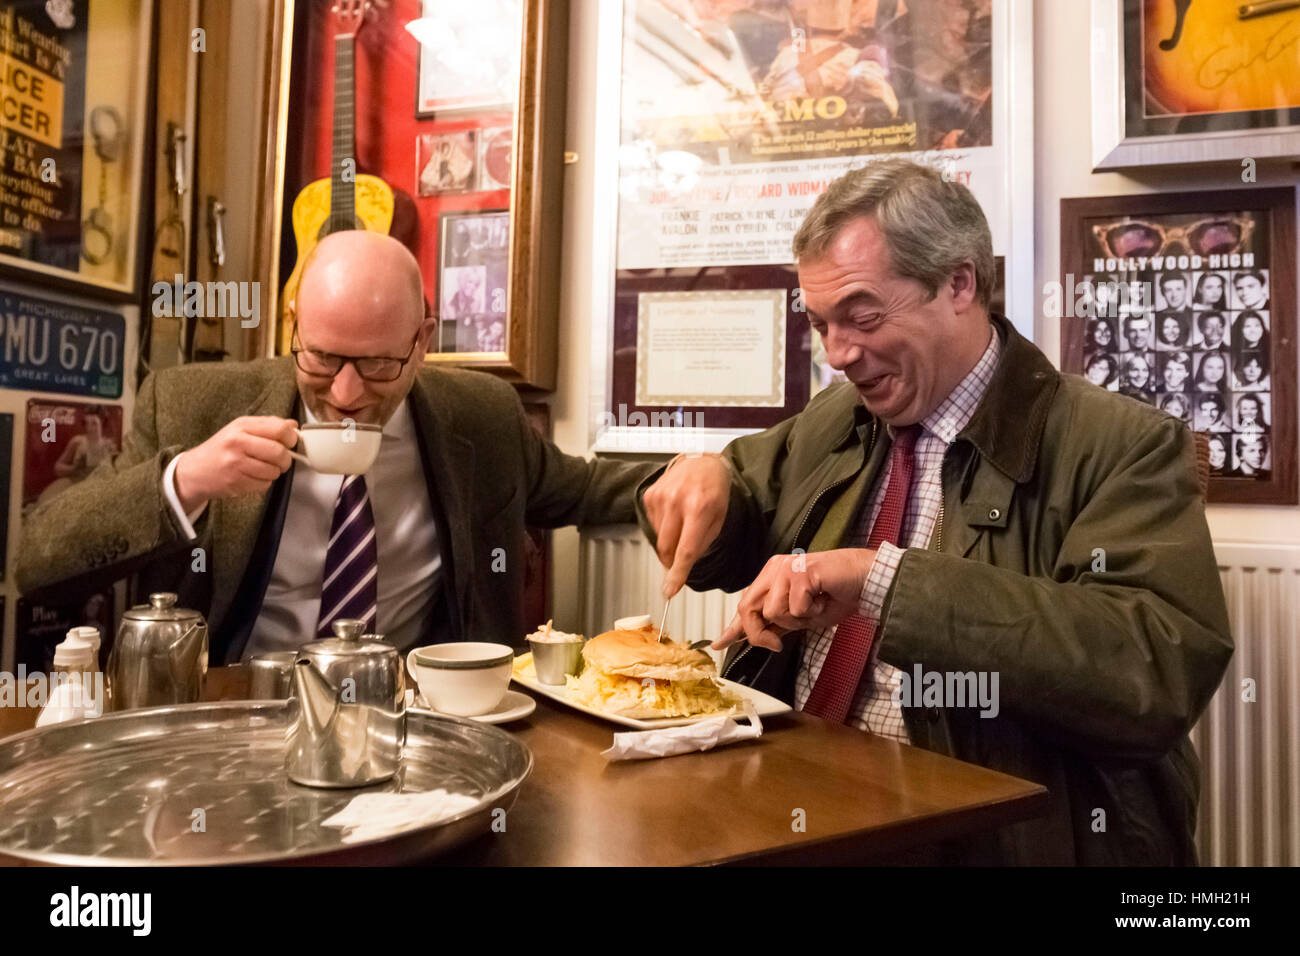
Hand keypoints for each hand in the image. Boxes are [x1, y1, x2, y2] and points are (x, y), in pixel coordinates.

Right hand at [174, 416, 297, 511]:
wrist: (194, 471)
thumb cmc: (221, 449)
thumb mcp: (240, 430)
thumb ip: (267, 425)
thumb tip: (292, 425)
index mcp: (241, 426)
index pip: (280, 429)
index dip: (291, 438)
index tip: (289, 442)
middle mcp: (237, 442)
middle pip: (279, 452)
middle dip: (286, 459)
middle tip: (281, 460)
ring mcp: (235, 463)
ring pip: (273, 470)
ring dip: (274, 472)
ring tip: (263, 468)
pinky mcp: (235, 482)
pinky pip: (264, 484)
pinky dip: (264, 482)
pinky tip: (253, 476)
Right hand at [642, 453, 731, 597]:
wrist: (701, 461)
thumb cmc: (714, 489)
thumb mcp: (719, 518)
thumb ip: (702, 543)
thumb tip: (683, 565)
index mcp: (699, 508)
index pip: (685, 550)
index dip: (677, 574)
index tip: (669, 590)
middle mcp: (677, 501)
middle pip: (666, 548)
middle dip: (671, 561)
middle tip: (679, 560)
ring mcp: (660, 497)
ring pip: (659, 538)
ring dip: (669, 540)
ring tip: (683, 522)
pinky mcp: (650, 495)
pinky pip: (653, 525)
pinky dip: (663, 527)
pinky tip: (674, 513)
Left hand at [714, 548, 877, 651]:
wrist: (865, 580)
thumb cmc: (837, 595)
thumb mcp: (803, 617)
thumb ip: (779, 624)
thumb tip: (761, 639)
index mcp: (772, 576)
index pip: (747, 605)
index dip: (733, 627)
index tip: (719, 643)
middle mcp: (774, 569)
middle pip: (749, 608)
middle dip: (760, 633)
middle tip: (776, 645)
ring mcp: (786, 568)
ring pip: (773, 612)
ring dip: (796, 620)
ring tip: (815, 607)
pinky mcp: (799, 572)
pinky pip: (794, 608)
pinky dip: (811, 612)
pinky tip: (823, 599)